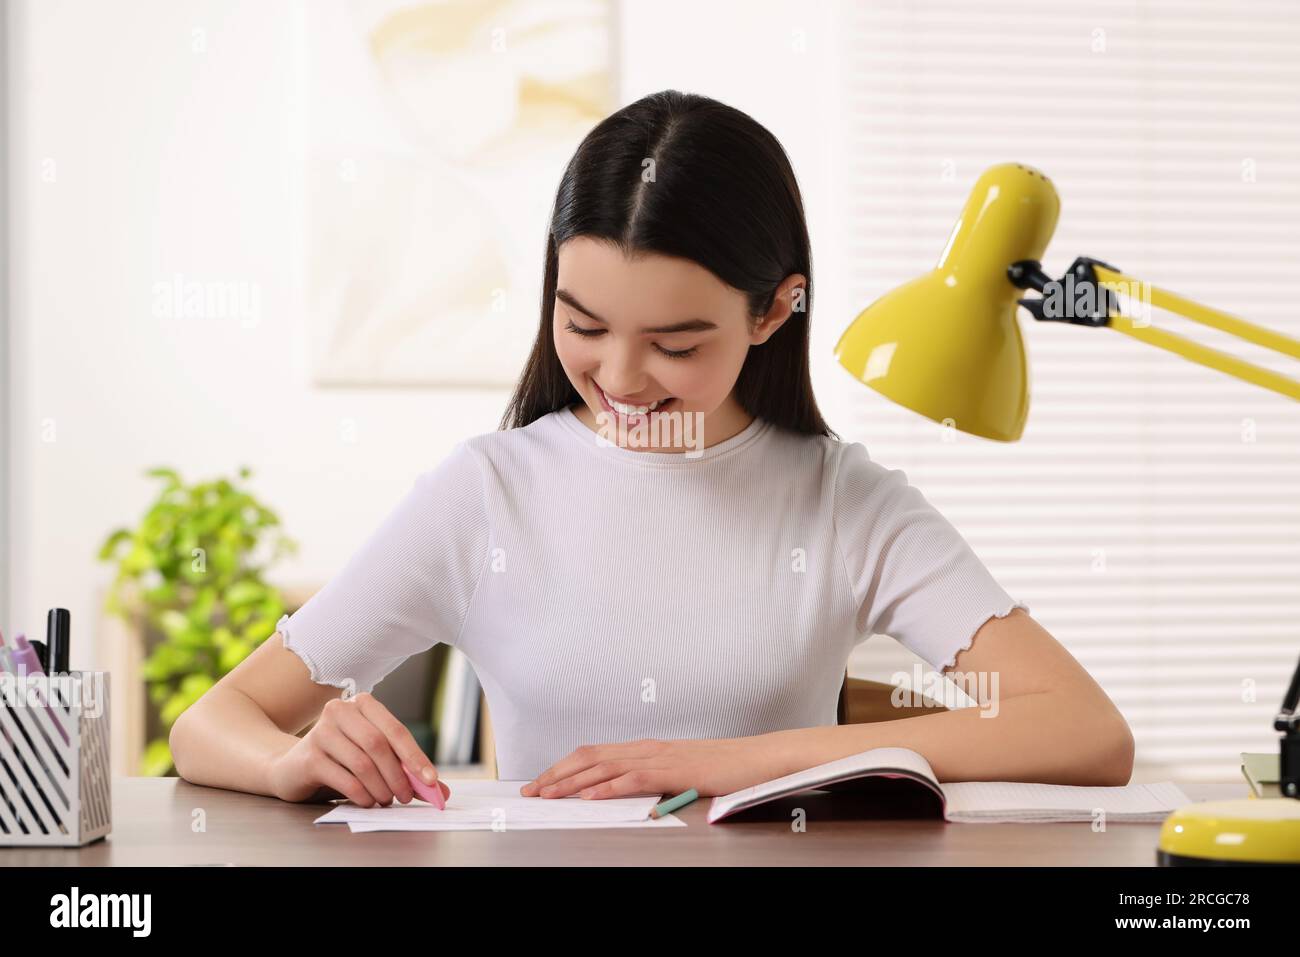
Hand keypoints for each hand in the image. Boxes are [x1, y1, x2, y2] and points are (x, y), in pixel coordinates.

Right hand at [268, 691, 449, 807]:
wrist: (293, 767)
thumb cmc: (341, 759)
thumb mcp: (374, 758)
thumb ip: (406, 770)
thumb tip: (441, 791)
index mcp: (362, 704)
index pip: (396, 729)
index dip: (416, 756)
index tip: (430, 780)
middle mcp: (340, 711)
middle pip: (379, 745)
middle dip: (398, 775)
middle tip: (406, 796)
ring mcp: (321, 732)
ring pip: (363, 763)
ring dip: (381, 788)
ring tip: (386, 799)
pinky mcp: (309, 756)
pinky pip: (345, 779)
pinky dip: (362, 795)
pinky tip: (367, 801)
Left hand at [518, 736, 785, 799]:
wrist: (758, 759)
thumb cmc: (724, 768)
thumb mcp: (680, 772)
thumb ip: (653, 778)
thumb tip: (625, 791)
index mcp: (646, 748)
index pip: (594, 753)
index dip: (563, 766)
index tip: (541, 782)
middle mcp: (647, 747)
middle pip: (590, 756)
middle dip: (556, 774)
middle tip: (531, 791)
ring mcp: (661, 757)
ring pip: (605, 766)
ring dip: (572, 781)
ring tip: (548, 794)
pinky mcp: (676, 770)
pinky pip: (634, 778)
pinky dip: (609, 787)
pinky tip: (591, 797)